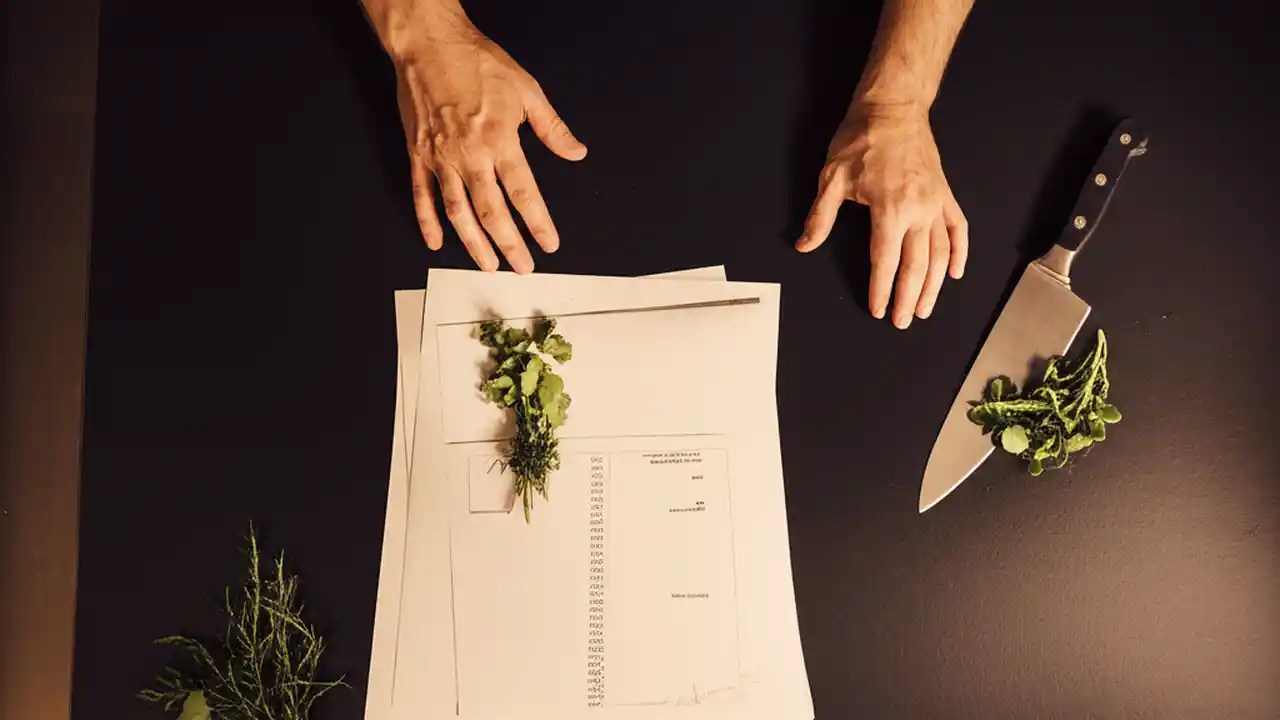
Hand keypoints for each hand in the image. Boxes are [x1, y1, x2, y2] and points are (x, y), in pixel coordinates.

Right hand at [391, 18, 585, 272]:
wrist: (429, 44)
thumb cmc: (478, 62)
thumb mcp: (527, 89)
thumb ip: (552, 128)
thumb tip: (576, 153)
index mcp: (499, 139)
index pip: (523, 192)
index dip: (537, 222)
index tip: (549, 244)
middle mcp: (469, 154)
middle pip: (491, 211)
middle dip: (509, 244)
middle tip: (522, 267)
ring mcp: (440, 157)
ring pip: (458, 211)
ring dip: (473, 243)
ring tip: (488, 265)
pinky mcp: (418, 155)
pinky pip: (422, 195)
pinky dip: (428, 221)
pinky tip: (436, 241)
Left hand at [796, 105, 967, 328]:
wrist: (894, 108)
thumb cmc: (862, 139)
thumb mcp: (832, 177)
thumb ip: (821, 217)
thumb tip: (805, 247)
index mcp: (890, 209)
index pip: (886, 261)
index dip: (881, 289)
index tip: (878, 309)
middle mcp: (919, 211)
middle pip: (917, 265)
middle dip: (910, 297)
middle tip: (904, 321)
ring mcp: (936, 203)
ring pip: (941, 254)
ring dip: (935, 285)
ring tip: (927, 308)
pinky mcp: (945, 195)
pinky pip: (958, 230)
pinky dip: (959, 254)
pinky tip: (954, 274)